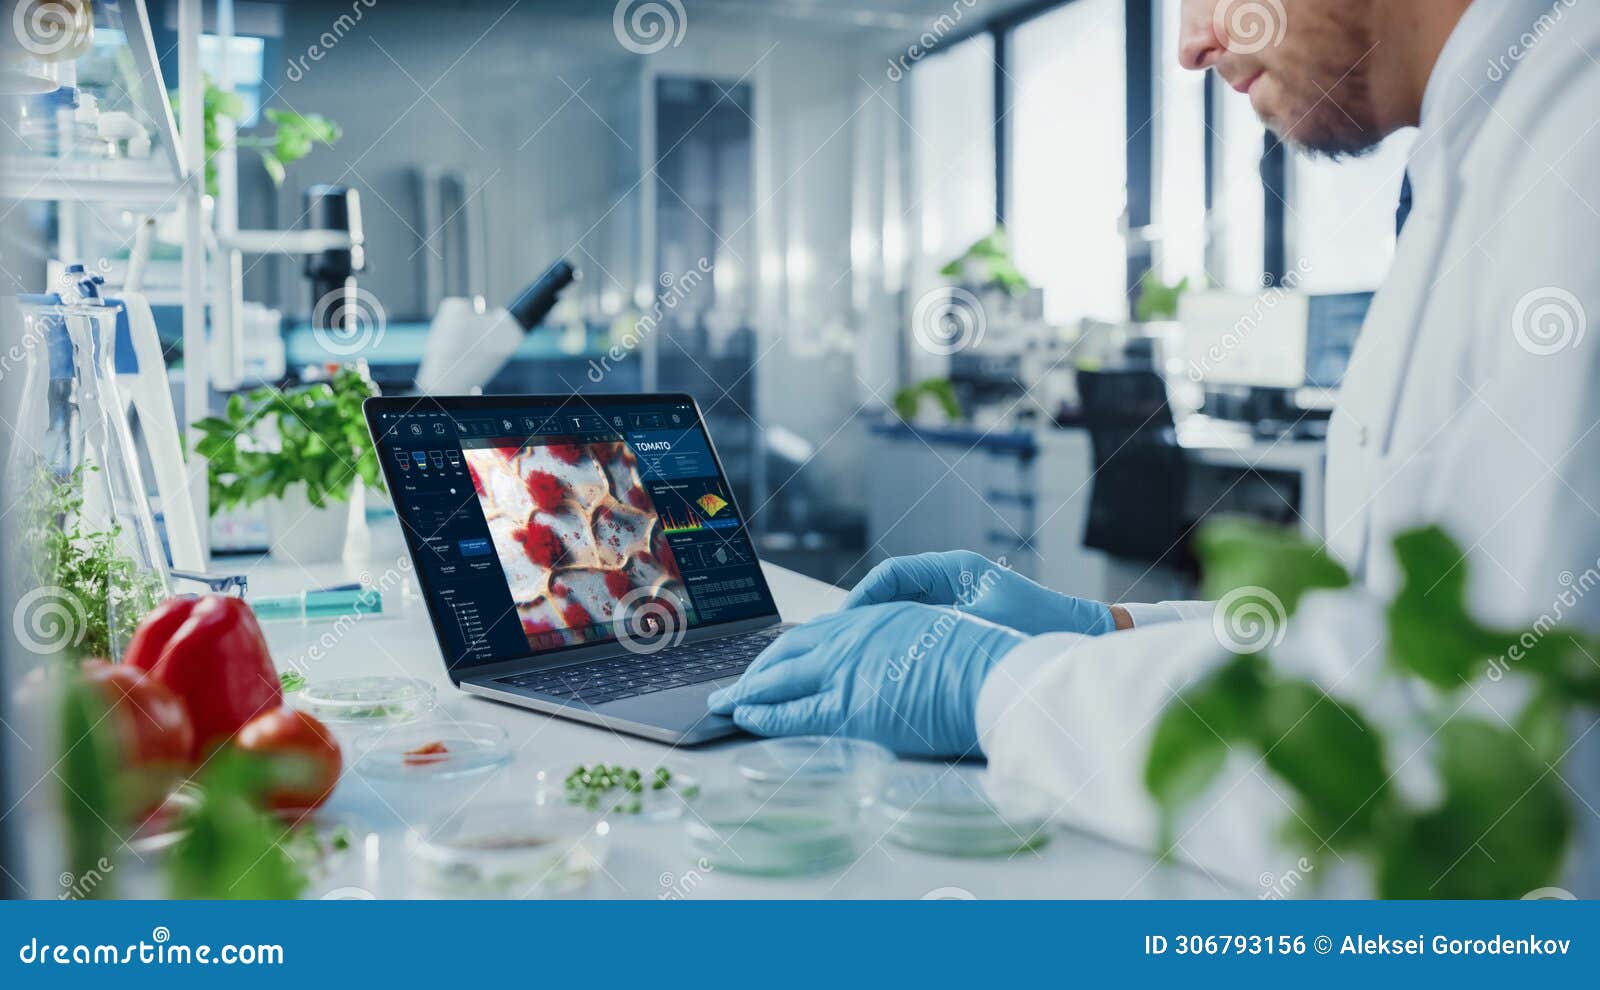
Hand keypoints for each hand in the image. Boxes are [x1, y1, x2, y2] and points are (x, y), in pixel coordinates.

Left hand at [706, 602, 1023, 756]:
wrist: (996, 676)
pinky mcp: (845, 706)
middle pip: (789, 651)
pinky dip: (762, 714)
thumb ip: (909, 647)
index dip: (791, 649)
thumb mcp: (940, 637)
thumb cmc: (984, 664)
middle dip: (757, 668)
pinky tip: (745, 717)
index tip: (773, 660)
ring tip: (725, 702)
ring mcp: (846, 670)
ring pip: (780, 678)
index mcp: (879, 618)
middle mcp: (854, 636)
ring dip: (747, 690)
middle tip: (735, 682)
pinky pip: (790, 712)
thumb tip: (898, 666)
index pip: (820, 631)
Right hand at [844, 551, 1115, 636]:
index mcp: (955, 569)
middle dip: (861, 616)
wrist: (1084, 640)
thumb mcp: (982, 630)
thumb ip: (937, 631)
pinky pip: (917, 626)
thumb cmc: (1040, 633)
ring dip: (877, 631)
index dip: (862, 600)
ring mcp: (957, 598)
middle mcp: (953, 579)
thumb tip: (887, 642)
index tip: (842, 627)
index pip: (892, 574)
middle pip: (891, 590)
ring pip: (901, 609)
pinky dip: (897, 642)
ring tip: (854, 657)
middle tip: (836, 644)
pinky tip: (887, 667)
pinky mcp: (962, 621)